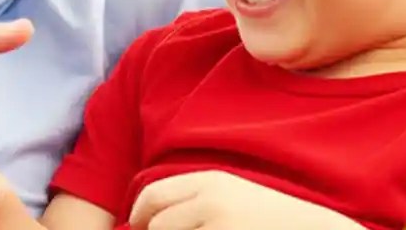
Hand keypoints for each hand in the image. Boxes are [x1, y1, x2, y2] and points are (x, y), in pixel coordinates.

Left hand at [128, 171, 362, 229]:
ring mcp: (221, 226)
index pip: (153, 196)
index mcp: (209, 181)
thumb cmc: (269, 218)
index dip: (138, 215)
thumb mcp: (231, 196)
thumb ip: (194, 200)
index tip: (137, 228)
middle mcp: (211, 201)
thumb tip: (150, 219)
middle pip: (158, 225)